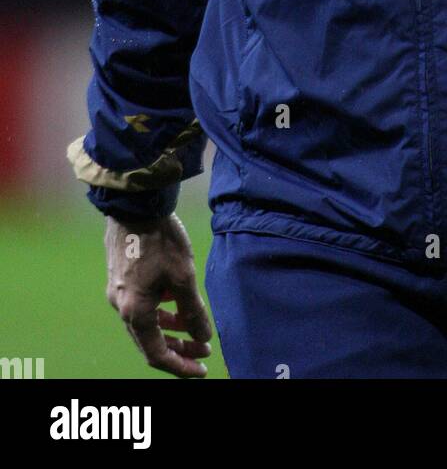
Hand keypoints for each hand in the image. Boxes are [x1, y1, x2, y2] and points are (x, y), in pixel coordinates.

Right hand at [104, 212, 212, 377]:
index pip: (156, 354)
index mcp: (134, 311)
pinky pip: (141, 306)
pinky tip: (176, 303)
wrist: (135, 204)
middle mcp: (121, 306)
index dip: (180, 366)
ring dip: (170, 331)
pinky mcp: (121, 277)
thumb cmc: (160, 240)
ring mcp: (118, 292)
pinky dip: (160, 312)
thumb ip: (192, 312)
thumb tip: (202, 338)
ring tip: (194, 331)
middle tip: (202, 352)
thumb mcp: (183, 277)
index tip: (201, 369)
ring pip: (146, 324)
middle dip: (178, 350)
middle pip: (149, 342)